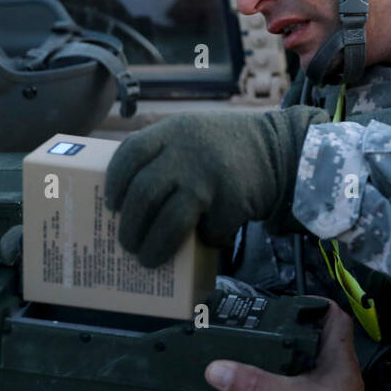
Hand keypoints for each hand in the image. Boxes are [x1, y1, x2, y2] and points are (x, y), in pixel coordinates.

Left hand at [104, 107, 327, 267]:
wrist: (281, 148)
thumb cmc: (226, 147)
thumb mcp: (193, 133)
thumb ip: (165, 152)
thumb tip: (128, 202)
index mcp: (173, 131)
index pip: (130, 153)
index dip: (114, 182)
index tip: (110, 205)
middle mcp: (188, 153)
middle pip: (144, 193)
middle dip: (130, 226)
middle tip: (126, 243)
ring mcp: (210, 178)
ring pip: (170, 222)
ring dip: (155, 247)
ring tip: (147, 259)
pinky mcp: (232, 202)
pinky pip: (210, 232)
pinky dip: (207, 240)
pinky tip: (207, 238)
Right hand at [205, 301, 376, 390]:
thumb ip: (253, 383)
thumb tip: (219, 368)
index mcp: (338, 357)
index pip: (335, 316)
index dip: (316, 303)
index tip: (290, 301)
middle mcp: (336, 370)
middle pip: (316, 338)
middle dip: (291, 330)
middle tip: (265, 326)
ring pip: (306, 364)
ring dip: (285, 358)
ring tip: (259, 353)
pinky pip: (300, 388)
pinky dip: (282, 384)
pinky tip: (264, 388)